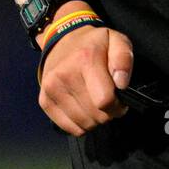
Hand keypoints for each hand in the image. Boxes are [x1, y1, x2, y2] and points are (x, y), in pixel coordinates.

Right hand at [37, 20, 133, 135]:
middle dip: (108, 113)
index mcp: (85, 59)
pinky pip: (68, 128)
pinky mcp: (44, 101)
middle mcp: (65, 75)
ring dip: (94, 120)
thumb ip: (123, 59)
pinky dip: (80, 124)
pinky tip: (84, 109)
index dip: (118, 106)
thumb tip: (121, 84)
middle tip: (108, 101)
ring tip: (96, 104)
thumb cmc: (94, 44)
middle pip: (95, 116)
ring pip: (83, 125)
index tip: (120, 100)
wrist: (61, 41)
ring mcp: (52, 89)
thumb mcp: (116, 40)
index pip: (105, 100)